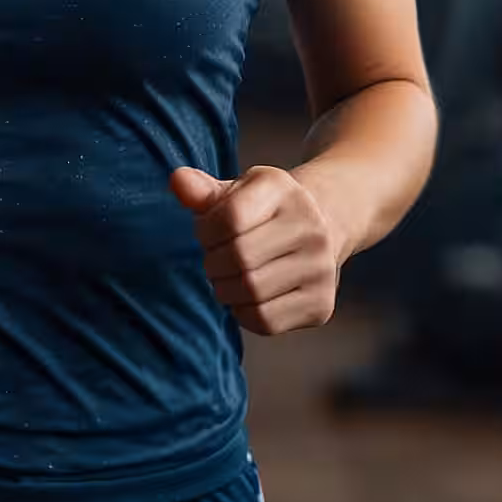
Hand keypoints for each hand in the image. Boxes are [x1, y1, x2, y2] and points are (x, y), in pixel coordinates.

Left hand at [169, 164, 341, 336]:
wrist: (323, 225)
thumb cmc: (266, 209)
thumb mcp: (238, 191)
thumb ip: (203, 191)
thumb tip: (178, 181)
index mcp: (284, 190)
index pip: (230, 218)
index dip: (205, 231)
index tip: (207, 233)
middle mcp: (311, 226)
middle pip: (240, 257)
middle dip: (213, 263)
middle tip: (214, 260)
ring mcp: (321, 268)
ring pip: (251, 291)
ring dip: (224, 289)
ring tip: (227, 277)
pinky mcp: (321, 304)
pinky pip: (265, 320)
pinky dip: (243, 312)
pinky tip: (245, 296)